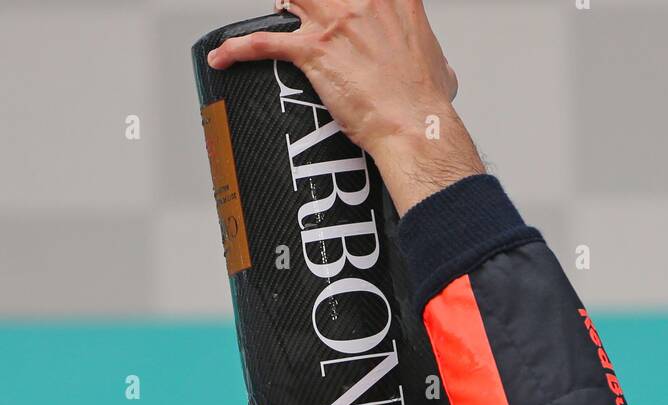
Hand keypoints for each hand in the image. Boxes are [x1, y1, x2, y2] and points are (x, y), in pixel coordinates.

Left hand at [207, 0, 484, 212]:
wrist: (413, 125)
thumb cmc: (424, 102)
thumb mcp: (439, 65)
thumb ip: (432, 55)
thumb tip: (438, 70)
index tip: (340, 4)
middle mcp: (360, 1)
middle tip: (301, 8)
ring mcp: (334, 23)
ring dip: (279, 6)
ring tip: (276, 14)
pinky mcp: (313, 52)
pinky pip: (262, 42)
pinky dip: (236, 49)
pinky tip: (223, 54)